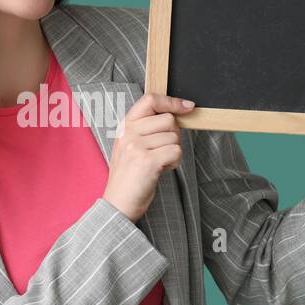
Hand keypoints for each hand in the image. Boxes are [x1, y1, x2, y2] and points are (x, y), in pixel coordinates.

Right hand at [102, 93, 193, 221]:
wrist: (118, 203)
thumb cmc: (128, 177)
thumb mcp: (130, 146)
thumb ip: (146, 129)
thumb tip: (175, 115)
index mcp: (125, 126)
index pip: (150, 100)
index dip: (172, 101)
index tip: (187, 106)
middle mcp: (129, 133)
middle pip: (168, 120)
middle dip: (173, 137)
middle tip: (161, 152)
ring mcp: (136, 146)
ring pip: (174, 137)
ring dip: (173, 152)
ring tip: (157, 164)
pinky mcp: (147, 160)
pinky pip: (176, 151)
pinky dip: (174, 162)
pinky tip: (161, 170)